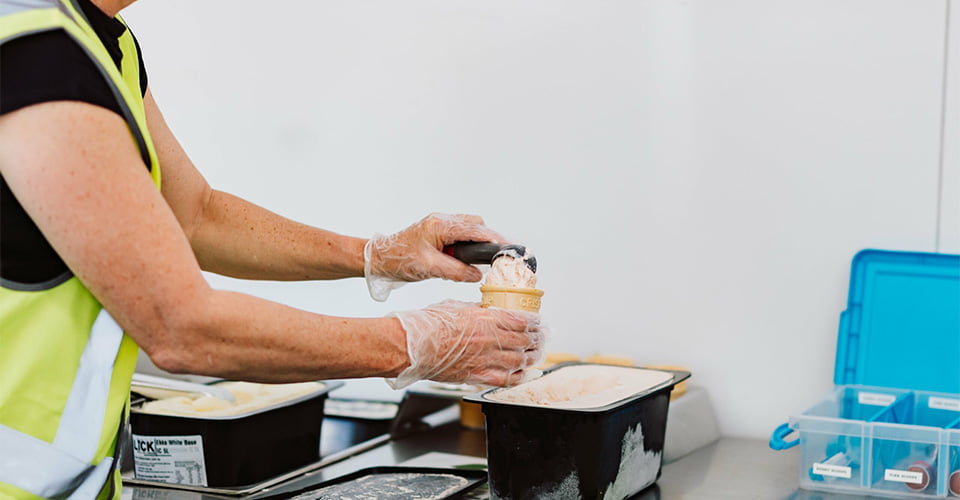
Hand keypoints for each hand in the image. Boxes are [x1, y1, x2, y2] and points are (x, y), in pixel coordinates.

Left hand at [364, 213, 503, 300]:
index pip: (475, 230)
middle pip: (475, 225)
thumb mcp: (429, 268)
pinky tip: (462, 261)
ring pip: (468, 230)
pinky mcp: (438, 234)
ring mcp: (440, 226)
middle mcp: (442, 221)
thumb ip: (456, 271)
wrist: (379, 258)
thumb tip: (477, 275)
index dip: (493, 239)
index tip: (508, 247)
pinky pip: (459, 237)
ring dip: (474, 245)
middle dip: (486, 240)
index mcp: (441, 225)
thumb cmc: (399, 259)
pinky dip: (465, 248)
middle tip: (494, 257)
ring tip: (475, 262)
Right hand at [386, 300, 544, 388]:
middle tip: (542, 339)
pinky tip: (524, 375)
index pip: (521, 320)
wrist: (412, 346)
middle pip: (524, 340)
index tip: (538, 322)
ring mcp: (484, 359)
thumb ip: (475, 309)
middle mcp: (490, 339)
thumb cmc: (427, 325)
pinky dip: (518, 377)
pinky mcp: (476, 376)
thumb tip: (485, 309)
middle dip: (537, 340)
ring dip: (532, 358)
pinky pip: (505, 379)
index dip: (534, 322)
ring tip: (537, 355)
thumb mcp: (455, 306)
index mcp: (485, 319)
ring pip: (519, 361)